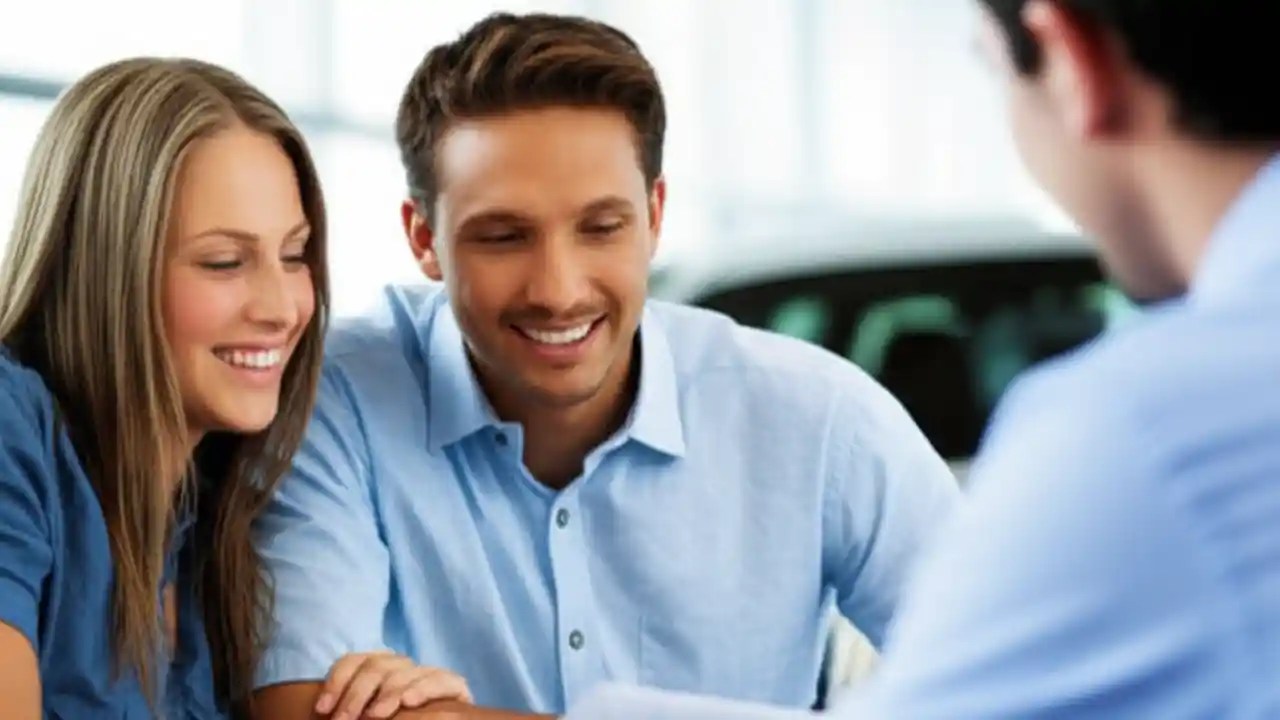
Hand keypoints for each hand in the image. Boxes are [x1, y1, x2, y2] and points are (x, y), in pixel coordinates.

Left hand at [314, 650, 471, 719]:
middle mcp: (400, 667)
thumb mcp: (366, 714)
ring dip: (387, 694)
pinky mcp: (453, 684)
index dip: (336, 682)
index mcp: (376, 670)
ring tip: (375, 716)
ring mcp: (426, 673)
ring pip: (403, 673)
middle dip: (356, 694)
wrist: (439, 719)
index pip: (352, 661)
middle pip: (375, 666)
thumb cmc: (394, 719)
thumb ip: (350, 712)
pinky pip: (439, 680)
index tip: (322, 709)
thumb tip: (324, 713)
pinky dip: (423, 689)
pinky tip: (409, 702)